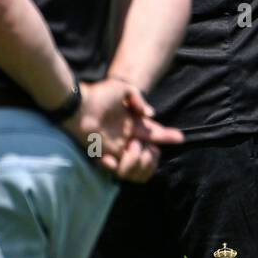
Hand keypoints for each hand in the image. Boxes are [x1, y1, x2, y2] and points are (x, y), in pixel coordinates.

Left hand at [63, 78, 183, 182]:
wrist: (77, 105)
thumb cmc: (99, 95)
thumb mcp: (123, 89)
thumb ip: (139, 99)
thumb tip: (151, 115)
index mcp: (133, 123)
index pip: (155, 132)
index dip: (168, 136)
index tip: (180, 138)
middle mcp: (127, 137)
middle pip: (149, 154)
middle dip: (152, 154)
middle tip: (145, 146)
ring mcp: (116, 147)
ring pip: (135, 165)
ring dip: (135, 160)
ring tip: (128, 148)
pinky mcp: (103, 154)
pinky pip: (116, 169)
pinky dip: (115, 166)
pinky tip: (109, 158)